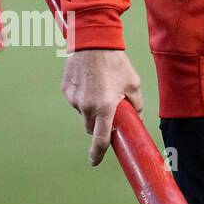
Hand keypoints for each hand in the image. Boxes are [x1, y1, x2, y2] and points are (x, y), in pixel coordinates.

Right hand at [61, 49, 143, 165]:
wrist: (94, 42)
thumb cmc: (116, 63)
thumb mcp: (133, 83)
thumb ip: (136, 104)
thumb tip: (137, 119)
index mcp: (105, 107)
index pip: (100, 138)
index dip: (98, 153)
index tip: (95, 161)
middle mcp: (87, 106)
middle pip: (91, 126)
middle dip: (99, 123)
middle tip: (109, 109)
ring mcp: (74, 99)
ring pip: (83, 112)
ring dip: (92, 107)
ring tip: (102, 86)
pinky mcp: (66, 90)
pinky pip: (76, 100)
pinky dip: (83, 96)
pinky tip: (91, 80)